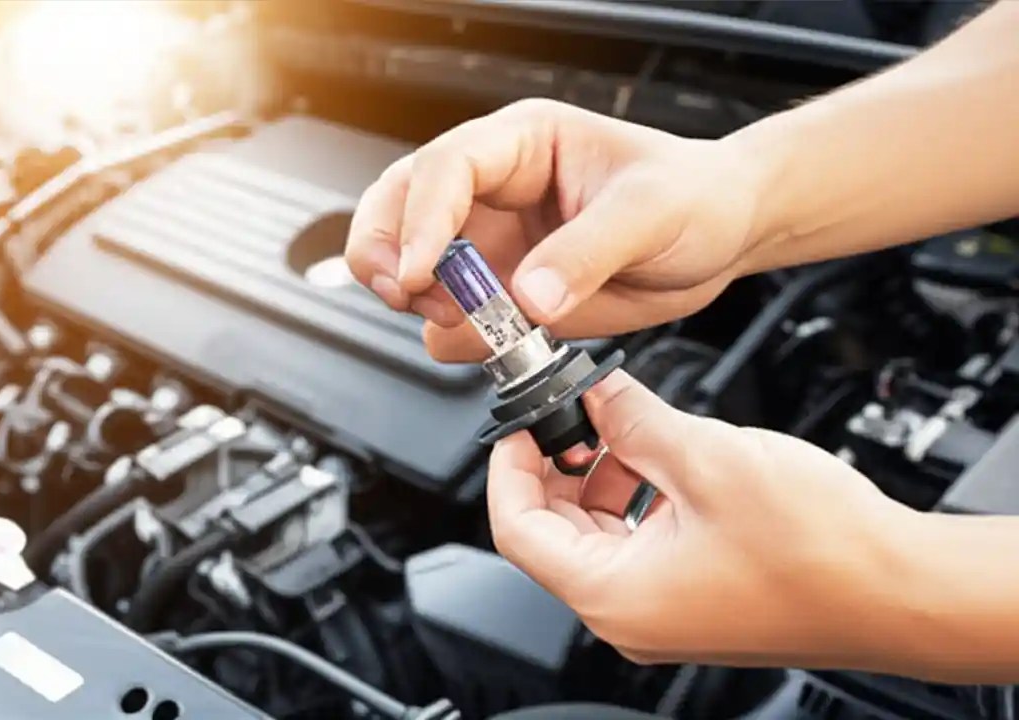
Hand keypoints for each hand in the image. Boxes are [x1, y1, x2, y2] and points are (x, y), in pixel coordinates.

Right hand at [345, 98, 767, 359]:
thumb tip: (529, 295)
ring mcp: (491, 245)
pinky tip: (491, 342)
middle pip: (397, 205)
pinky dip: (454, 337)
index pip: (446, 166)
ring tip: (466, 322)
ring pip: (409, 264)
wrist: (722, 235)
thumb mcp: (652, 214)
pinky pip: (451, 319)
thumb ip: (588, 252)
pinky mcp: (500, 295)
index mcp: (523, 145)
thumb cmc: (695, 196)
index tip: (418, 268)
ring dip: (419, 300)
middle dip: (384, 250)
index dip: (421, 217)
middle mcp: (493, 191)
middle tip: (404, 292)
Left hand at [488, 369, 913, 668]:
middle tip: (579, 412)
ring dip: (603, 475)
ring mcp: (662, 611)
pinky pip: (640, 543)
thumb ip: (633, 418)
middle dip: (561, 463)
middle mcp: (629, 615)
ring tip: (631, 427)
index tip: (522, 422)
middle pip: (555, 530)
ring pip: (599, 533)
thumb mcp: (706, 456)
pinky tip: (666, 456)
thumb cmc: (823, 552)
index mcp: (613, 594)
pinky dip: (640, 496)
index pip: (515, 529)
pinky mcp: (694, 597)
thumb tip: (593, 392)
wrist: (903, 590)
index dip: (508, 466)